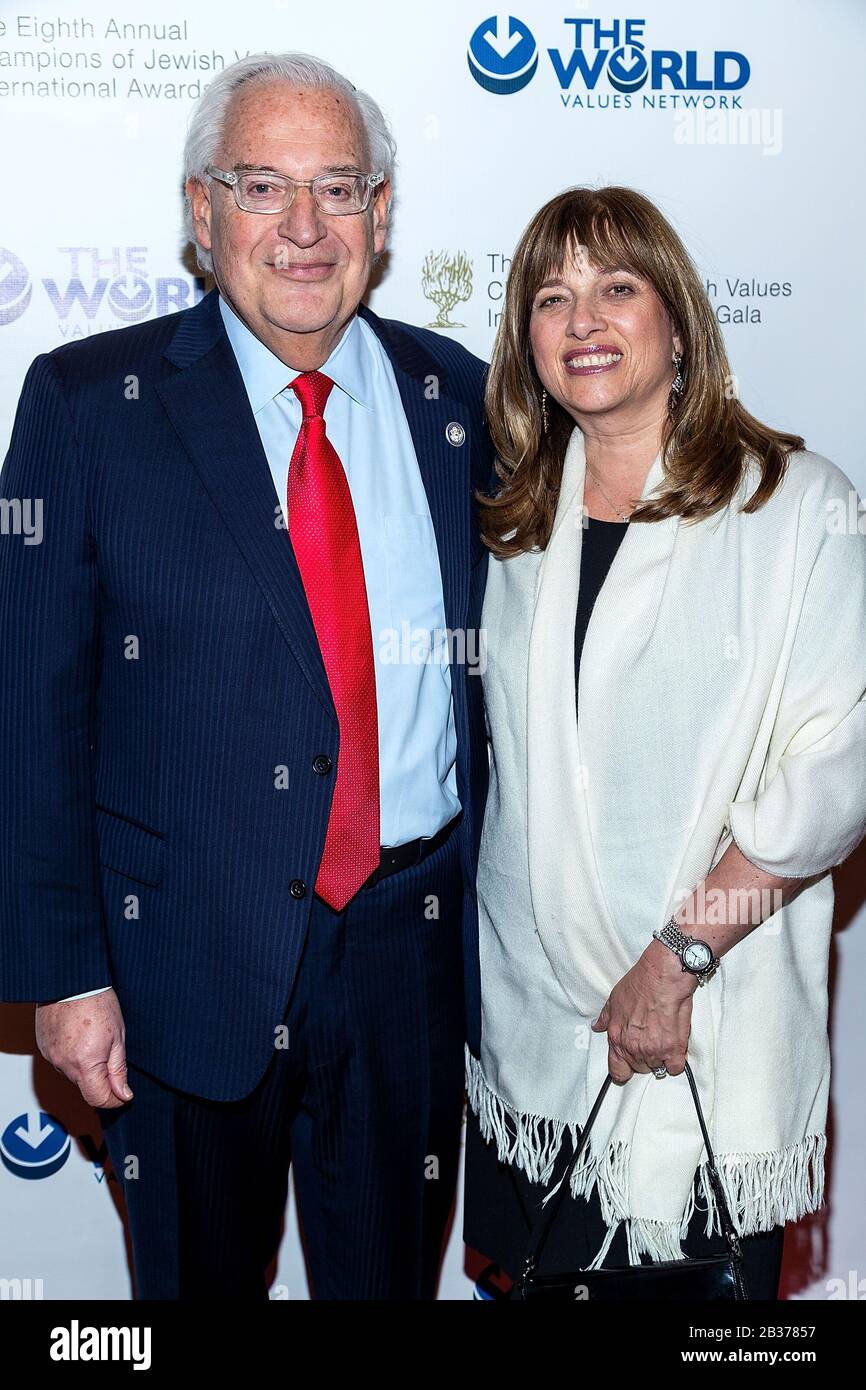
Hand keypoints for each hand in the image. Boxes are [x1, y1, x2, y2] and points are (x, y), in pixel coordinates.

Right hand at [35, 989, 132, 1108]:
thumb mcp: (118, 1037)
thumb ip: (118, 1069)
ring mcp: (51, 1056)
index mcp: (85, 1064)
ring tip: (95, 1041)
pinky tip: (80, 1038)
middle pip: (85, 1087)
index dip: (114, 1099)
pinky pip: (61, 1062)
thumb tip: (123, 1094)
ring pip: (72, 1074)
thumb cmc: (98, 1002)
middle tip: (111, 1056)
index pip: (98, 1099)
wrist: (72, 981)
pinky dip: (72, 1056)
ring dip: (86, 1067)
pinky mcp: (44, 1048)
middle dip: (101, 1080)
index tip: (123, 1093)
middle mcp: (64, 1064)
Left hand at [590, 940, 696, 1084]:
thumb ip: (606, 1018)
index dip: (623, 1069)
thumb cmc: (640, 984)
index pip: (617, 1071)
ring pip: (657, 1068)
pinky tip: (674, 1046)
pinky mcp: (674, 1048)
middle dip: (644, 1058)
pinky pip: (675, 1067)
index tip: (629, 1066)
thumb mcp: (614, 999)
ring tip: (662, 1037)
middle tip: (650, 1040)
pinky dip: (676, 1060)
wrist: (662, 975)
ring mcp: (654, 1050)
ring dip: (660, 1057)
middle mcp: (634, 1047)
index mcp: (617, 1037)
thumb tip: (597, 1026)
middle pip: (639, 1068)